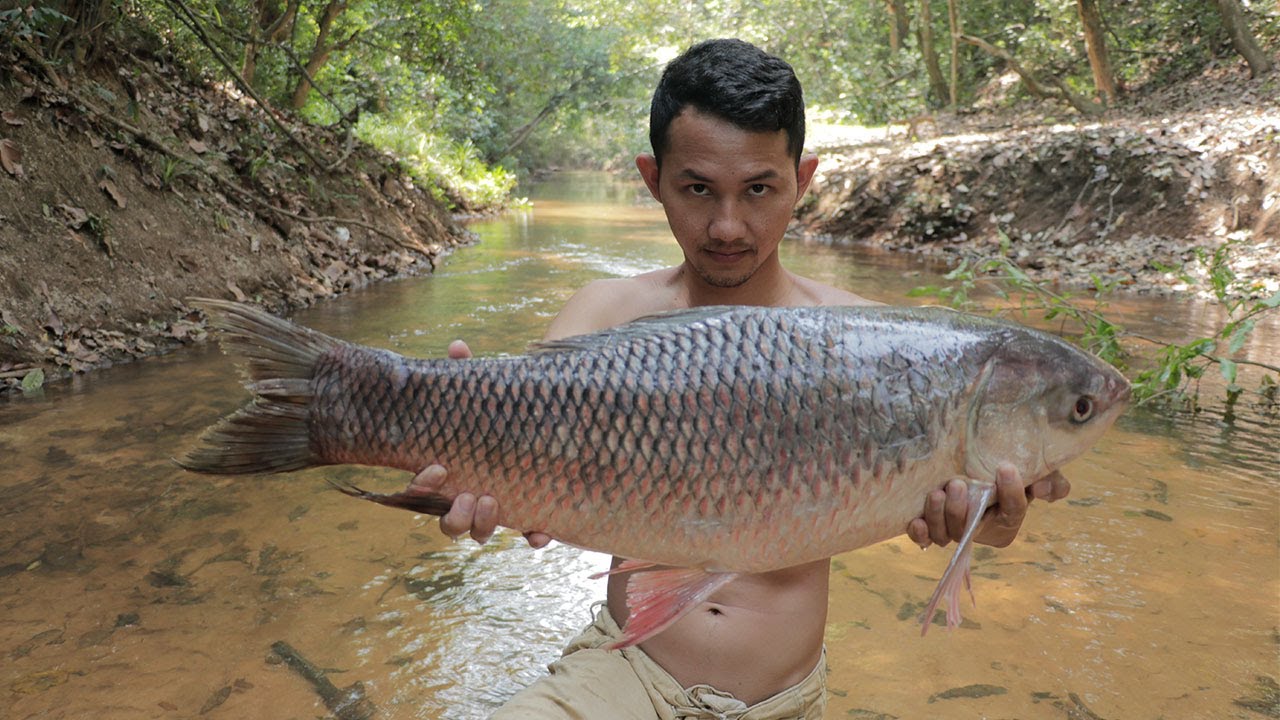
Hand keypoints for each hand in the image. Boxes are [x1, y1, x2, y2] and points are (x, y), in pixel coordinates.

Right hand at [409, 339, 551, 548]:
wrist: (544, 415)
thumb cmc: (501, 404)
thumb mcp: (484, 390)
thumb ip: (467, 371)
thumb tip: (458, 346)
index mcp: (448, 471)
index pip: (423, 489)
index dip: (422, 486)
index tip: (438, 467)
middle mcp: (468, 495)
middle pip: (449, 523)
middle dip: (454, 515)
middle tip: (467, 495)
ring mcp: (498, 508)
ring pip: (480, 533)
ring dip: (482, 525)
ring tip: (492, 500)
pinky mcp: (530, 511)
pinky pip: (529, 534)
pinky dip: (534, 536)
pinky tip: (541, 533)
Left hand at [906, 465, 1070, 549]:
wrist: (979, 466)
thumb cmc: (1010, 471)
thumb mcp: (1038, 472)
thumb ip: (1051, 481)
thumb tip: (1043, 490)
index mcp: (1008, 520)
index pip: (1013, 511)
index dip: (1011, 492)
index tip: (1005, 467)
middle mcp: (980, 530)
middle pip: (971, 529)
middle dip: (962, 510)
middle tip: (958, 484)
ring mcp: (955, 530)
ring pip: (946, 535)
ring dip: (940, 516)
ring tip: (938, 493)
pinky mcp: (932, 526)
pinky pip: (924, 538)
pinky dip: (919, 533)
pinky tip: (915, 521)